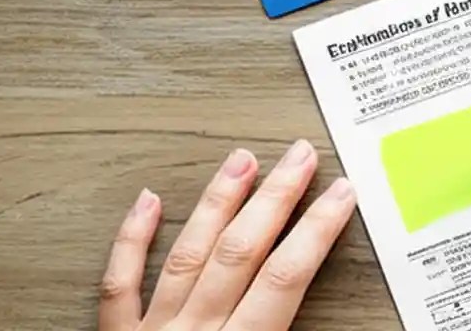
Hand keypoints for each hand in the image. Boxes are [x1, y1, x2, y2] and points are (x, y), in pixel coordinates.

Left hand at [99, 140, 356, 330]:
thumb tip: (351, 323)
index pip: (286, 277)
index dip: (317, 229)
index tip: (341, 194)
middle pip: (241, 251)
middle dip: (276, 197)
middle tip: (299, 156)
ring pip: (189, 252)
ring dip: (219, 202)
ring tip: (242, 160)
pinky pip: (120, 283)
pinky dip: (132, 239)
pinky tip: (148, 201)